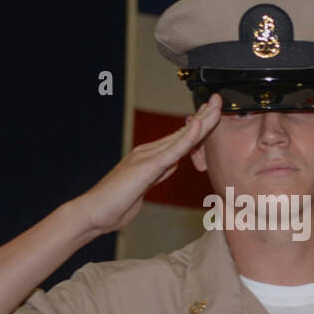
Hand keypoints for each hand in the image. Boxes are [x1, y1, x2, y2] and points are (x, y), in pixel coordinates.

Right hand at [71, 93, 220, 235]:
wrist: (94, 212)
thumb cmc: (115, 205)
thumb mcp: (144, 188)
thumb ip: (158, 174)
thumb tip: (172, 164)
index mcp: (148, 157)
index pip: (178, 139)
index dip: (196, 127)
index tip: (211, 115)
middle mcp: (148, 152)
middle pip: (182, 132)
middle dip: (203, 116)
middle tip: (218, 100)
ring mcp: (147, 157)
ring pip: (181, 136)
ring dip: (202, 120)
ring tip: (216, 105)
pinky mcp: (147, 166)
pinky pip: (173, 150)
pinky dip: (188, 136)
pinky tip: (199, 125)